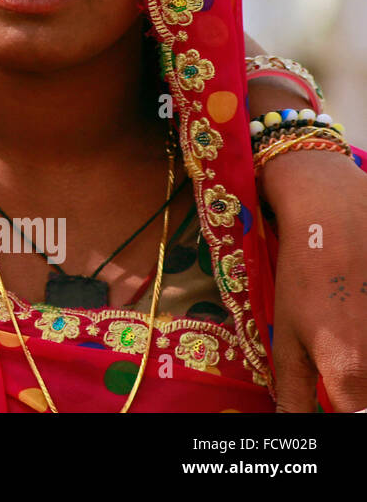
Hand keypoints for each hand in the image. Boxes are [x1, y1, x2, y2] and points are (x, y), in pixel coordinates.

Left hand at [264, 149, 366, 411]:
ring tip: (348, 332)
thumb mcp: (286, 339)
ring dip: (366, 377)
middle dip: (359, 399)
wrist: (336, 218)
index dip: (345, 422)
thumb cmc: (304, 278)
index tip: (337, 412)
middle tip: (340, 382)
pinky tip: (359, 320)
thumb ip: (295, 393)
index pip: (356, 423)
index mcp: (352, 374)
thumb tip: (293, 426)